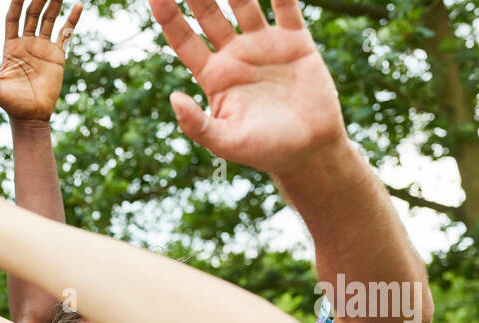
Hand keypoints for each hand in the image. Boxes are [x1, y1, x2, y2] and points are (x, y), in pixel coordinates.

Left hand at [0, 0, 82, 124]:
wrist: (31, 117)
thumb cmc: (10, 104)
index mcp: (11, 47)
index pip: (13, 19)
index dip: (16, 3)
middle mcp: (27, 43)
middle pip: (32, 14)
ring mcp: (43, 48)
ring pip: (48, 19)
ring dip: (54, 4)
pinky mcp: (57, 55)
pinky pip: (65, 33)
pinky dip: (72, 20)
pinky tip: (78, 6)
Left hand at [149, 0, 345, 176]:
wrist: (309, 151)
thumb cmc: (264, 151)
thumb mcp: (226, 142)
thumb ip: (197, 124)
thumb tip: (173, 98)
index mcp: (213, 76)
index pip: (183, 38)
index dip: (168, 15)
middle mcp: (234, 54)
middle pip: (208, 12)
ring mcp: (263, 44)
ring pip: (244, 2)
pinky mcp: (295, 41)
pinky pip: (286, 6)